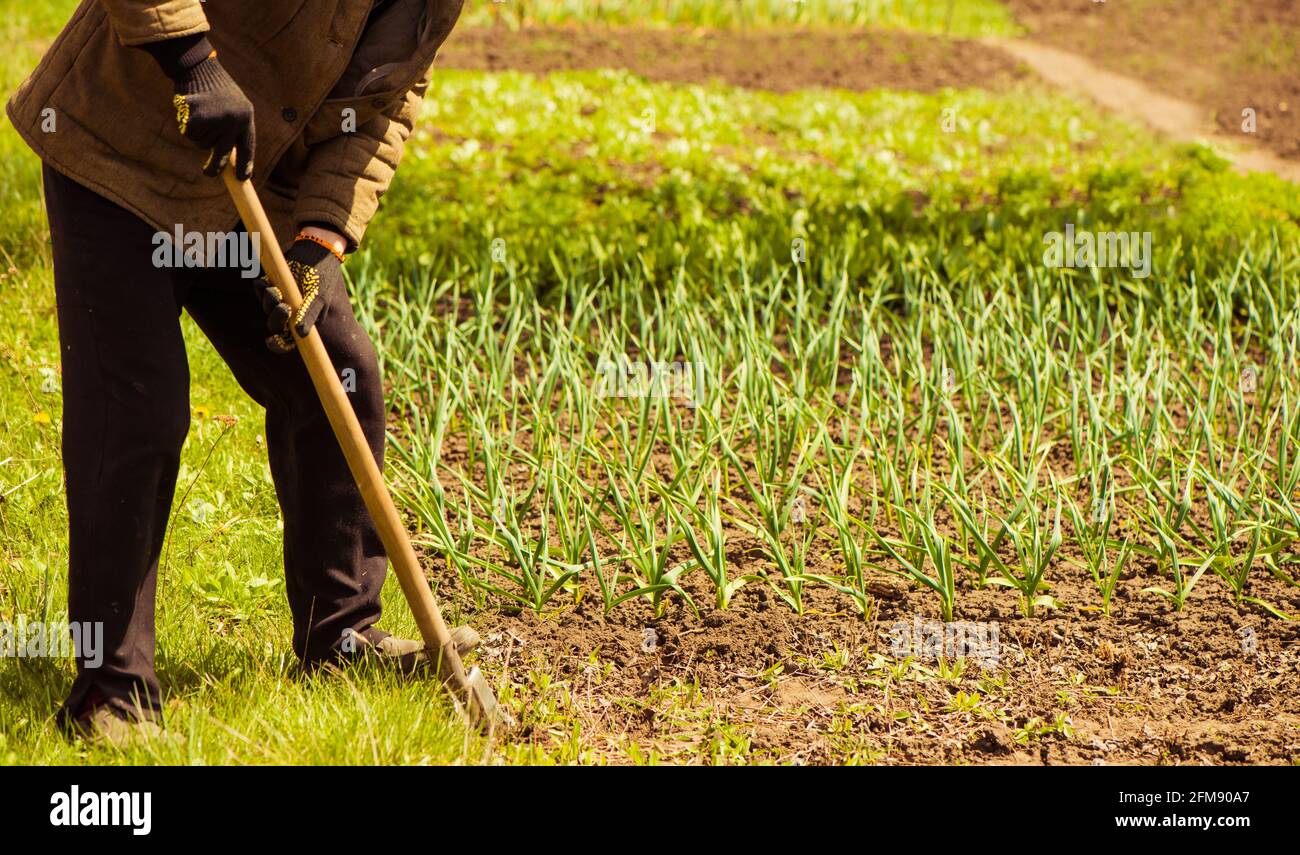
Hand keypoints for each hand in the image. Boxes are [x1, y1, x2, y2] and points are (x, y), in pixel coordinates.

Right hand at [158, 41, 254, 178]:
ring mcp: (216, 120)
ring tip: (199, 112)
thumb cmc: (215, 87)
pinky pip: (190, 134)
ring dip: (198, 133)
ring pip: (203, 143)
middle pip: (224, 153)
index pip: (248, 146)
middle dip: (215, 167)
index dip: (246, 163)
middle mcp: (234, 120)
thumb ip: (233, 128)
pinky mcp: (197, 118)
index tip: (244, 178)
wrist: (197, 65)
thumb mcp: (232, 105)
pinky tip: (189, 110)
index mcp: (246, 116)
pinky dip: (186, 125)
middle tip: (208, 174)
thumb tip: (229, 158)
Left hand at [255, 238, 344, 352]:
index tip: (272, 340)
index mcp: (304, 320)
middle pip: (276, 324)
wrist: (314, 250)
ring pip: (266, 307)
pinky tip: (264, 281)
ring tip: (275, 288)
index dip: (279, 344)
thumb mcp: (319, 296)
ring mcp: (280, 298)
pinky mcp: (272, 284)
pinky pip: (260, 291)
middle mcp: (291, 313)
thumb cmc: (321, 275)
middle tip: (283, 305)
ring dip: (268, 300)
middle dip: (275, 316)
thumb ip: (309, 314)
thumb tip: (302, 335)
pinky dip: (260, 287)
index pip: (289, 340)